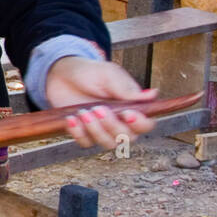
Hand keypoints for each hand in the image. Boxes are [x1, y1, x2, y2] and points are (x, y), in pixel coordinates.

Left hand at [43, 57, 158, 149]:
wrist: (63, 75)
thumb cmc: (92, 73)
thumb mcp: (109, 75)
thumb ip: (127, 89)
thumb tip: (153, 94)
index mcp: (132, 107)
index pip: (145, 125)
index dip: (140, 123)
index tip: (127, 113)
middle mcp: (120, 122)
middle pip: (127, 138)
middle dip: (113, 125)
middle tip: (98, 108)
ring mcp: (103, 129)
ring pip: (108, 143)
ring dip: (96, 130)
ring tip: (83, 112)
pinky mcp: (85, 133)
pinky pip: (86, 143)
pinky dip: (78, 133)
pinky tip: (71, 118)